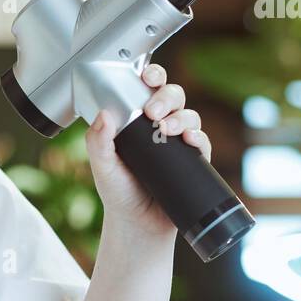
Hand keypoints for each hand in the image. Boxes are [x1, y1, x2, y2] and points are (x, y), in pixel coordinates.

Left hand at [83, 63, 211, 236]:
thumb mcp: (102, 167)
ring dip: (181, 117)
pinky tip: (190, 141)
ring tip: (166, 130)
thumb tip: (103, 115)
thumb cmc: (118, 193)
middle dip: (165, 96)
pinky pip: (202, 141)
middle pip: (172, 95)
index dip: (151, 75)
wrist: (139, 225)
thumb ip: (97, 142)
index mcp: (136, 120)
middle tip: (153, 112)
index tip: (147, 75)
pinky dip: (199, 137)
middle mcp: (159, 126)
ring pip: (189, 115)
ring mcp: (178, 142)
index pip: (146, 89)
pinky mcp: (195, 160)